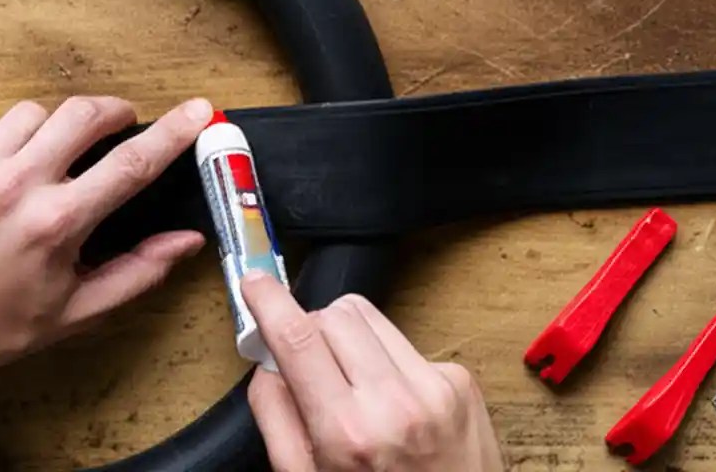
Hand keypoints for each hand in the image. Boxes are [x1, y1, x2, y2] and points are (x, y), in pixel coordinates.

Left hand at [0, 95, 213, 390]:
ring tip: (44, 157)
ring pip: (28, 114)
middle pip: (82, 114)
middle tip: (118, 122)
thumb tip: (188, 240)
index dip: (173, 131)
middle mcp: (16, 188)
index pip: (132, 163)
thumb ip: (138, 271)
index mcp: (59, 223)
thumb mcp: (78, 311)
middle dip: (112, 110)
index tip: (197, 110)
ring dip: (47, 128)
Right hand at [242, 273, 504, 471]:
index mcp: (347, 433)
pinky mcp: (460, 383)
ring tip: (354, 385)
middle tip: (309, 362)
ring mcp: (434, 388)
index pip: (297, 338)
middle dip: (313, 327)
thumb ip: (276, 419)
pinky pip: (407, 344)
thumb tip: (265, 365)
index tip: (255, 282)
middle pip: (336, 313)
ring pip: (372, 317)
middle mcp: (395, 403)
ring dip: (352, 339)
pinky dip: (389, 362)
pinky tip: (394, 402)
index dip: (269, 301)